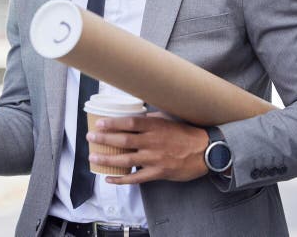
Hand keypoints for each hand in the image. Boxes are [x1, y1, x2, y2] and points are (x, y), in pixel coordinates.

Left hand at [86, 112, 208, 184]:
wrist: (205, 151)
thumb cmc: (185, 133)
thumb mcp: (168, 119)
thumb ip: (150, 119)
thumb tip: (132, 116)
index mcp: (155, 126)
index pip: (129, 123)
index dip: (112, 123)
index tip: (99, 123)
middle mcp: (153, 142)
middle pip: (123, 140)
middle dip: (104, 139)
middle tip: (90, 137)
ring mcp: (155, 158)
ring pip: (126, 159)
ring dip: (108, 159)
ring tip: (94, 157)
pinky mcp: (158, 173)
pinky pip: (136, 178)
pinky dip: (122, 179)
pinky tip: (110, 178)